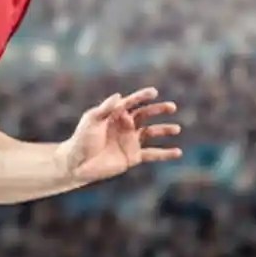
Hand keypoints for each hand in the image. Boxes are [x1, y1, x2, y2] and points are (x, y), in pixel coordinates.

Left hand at [56, 87, 182, 183]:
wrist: (77, 164)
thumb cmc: (81, 139)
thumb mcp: (92, 121)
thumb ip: (106, 109)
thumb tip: (119, 95)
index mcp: (114, 115)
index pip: (131, 103)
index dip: (142, 96)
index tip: (154, 92)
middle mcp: (124, 126)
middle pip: (144, 115)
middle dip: (158, 110)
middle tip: (171, 107)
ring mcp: (129, 141)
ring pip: (151, 133)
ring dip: (164, 130)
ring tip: (176, 128)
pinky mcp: (132, 157)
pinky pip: (152, 154)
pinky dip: (165, 153)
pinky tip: (178, 152)